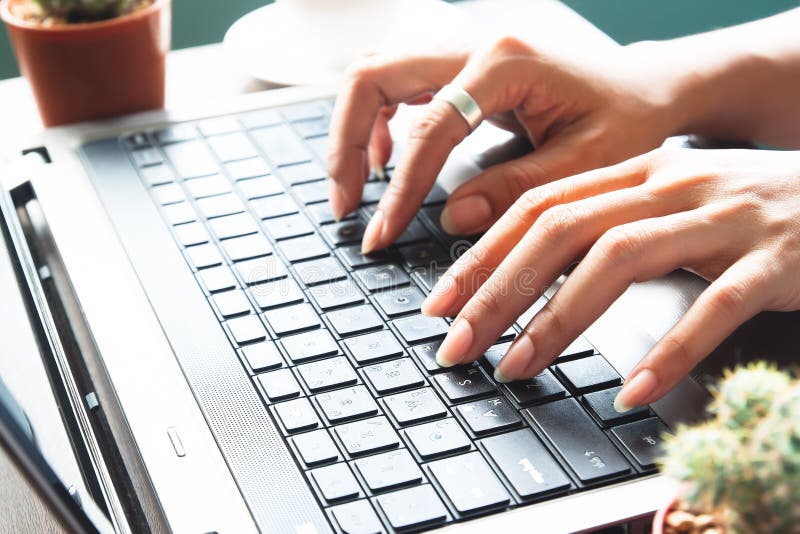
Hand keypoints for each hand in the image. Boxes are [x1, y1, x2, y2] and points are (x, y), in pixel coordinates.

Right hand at [327, 36, 684, 252]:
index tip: (384, 233)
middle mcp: (475, 40)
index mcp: (507, 60)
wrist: (647, 86)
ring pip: (376, 71)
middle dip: (346, 144)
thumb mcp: (586, 163)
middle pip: (374, 76)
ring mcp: (464, 44)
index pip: (428, 126)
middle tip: (345, 205)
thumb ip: (516, 189)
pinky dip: (379, 120)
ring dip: (354, 129)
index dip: (401, 187)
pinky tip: (387, 159)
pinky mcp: (461, 62)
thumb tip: (452, 218)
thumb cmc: (630, 118)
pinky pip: (398, 80)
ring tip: (356, 187)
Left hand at [422, 147, 799, 409]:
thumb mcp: (664, 203)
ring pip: (620, 260)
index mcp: (635, 171)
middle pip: (562, 231)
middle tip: (457, 343)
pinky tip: (634, 389)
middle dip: (499, 290)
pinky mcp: (774, 259)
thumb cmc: (742, 208)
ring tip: (517, 368)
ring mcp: (722, 218)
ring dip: (558, 320)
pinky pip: (713, 306)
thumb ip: (600, 222)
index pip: (539, 207)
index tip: (441, 302)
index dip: (482, 255)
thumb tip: (522, 262)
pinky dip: (669, 350)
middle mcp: (670, 185)